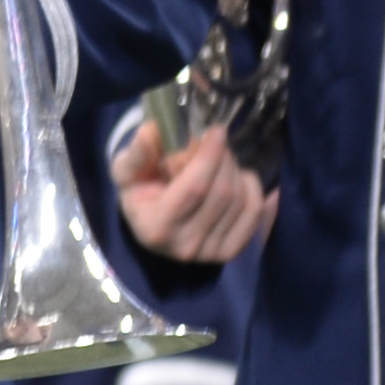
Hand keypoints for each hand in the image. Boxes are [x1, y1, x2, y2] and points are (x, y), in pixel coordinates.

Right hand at [110, 112, 274, 265]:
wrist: (150, 225)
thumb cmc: (139, 193)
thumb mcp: (127, 172)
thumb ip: (138, 153)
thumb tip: (152, 131)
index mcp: (157, 228)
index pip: (195, 189)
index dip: (210, 157)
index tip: (217, 132)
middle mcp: (186, 246)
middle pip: (222, 193)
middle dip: (224, 160)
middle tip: (217, 144)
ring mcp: (211, 253)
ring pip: (241, 201)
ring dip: (237, 172)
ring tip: (223, 163)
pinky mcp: (231, 252)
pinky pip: (255, 214)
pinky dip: (257, 190)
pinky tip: (245, 176)